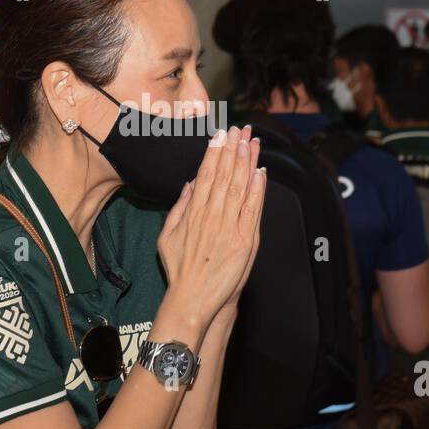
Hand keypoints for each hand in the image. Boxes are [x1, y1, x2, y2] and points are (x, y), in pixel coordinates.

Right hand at [157, 125, 264, 335]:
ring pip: (240, 187)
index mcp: (193, 212)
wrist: (192, 300)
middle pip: (225, 175)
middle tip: (240, 129)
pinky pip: (253, 209)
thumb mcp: (167, 236)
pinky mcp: (244, 241)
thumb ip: (179, 208)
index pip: (206, 174)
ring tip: (252, 142)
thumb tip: (189, 184)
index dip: (215, 152)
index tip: (221, 133)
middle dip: (233, 149)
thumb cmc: (179, 271)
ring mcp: (229, 227)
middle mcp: (211, 216)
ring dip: (247, 162)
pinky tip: (261, 172)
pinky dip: (258, 189)